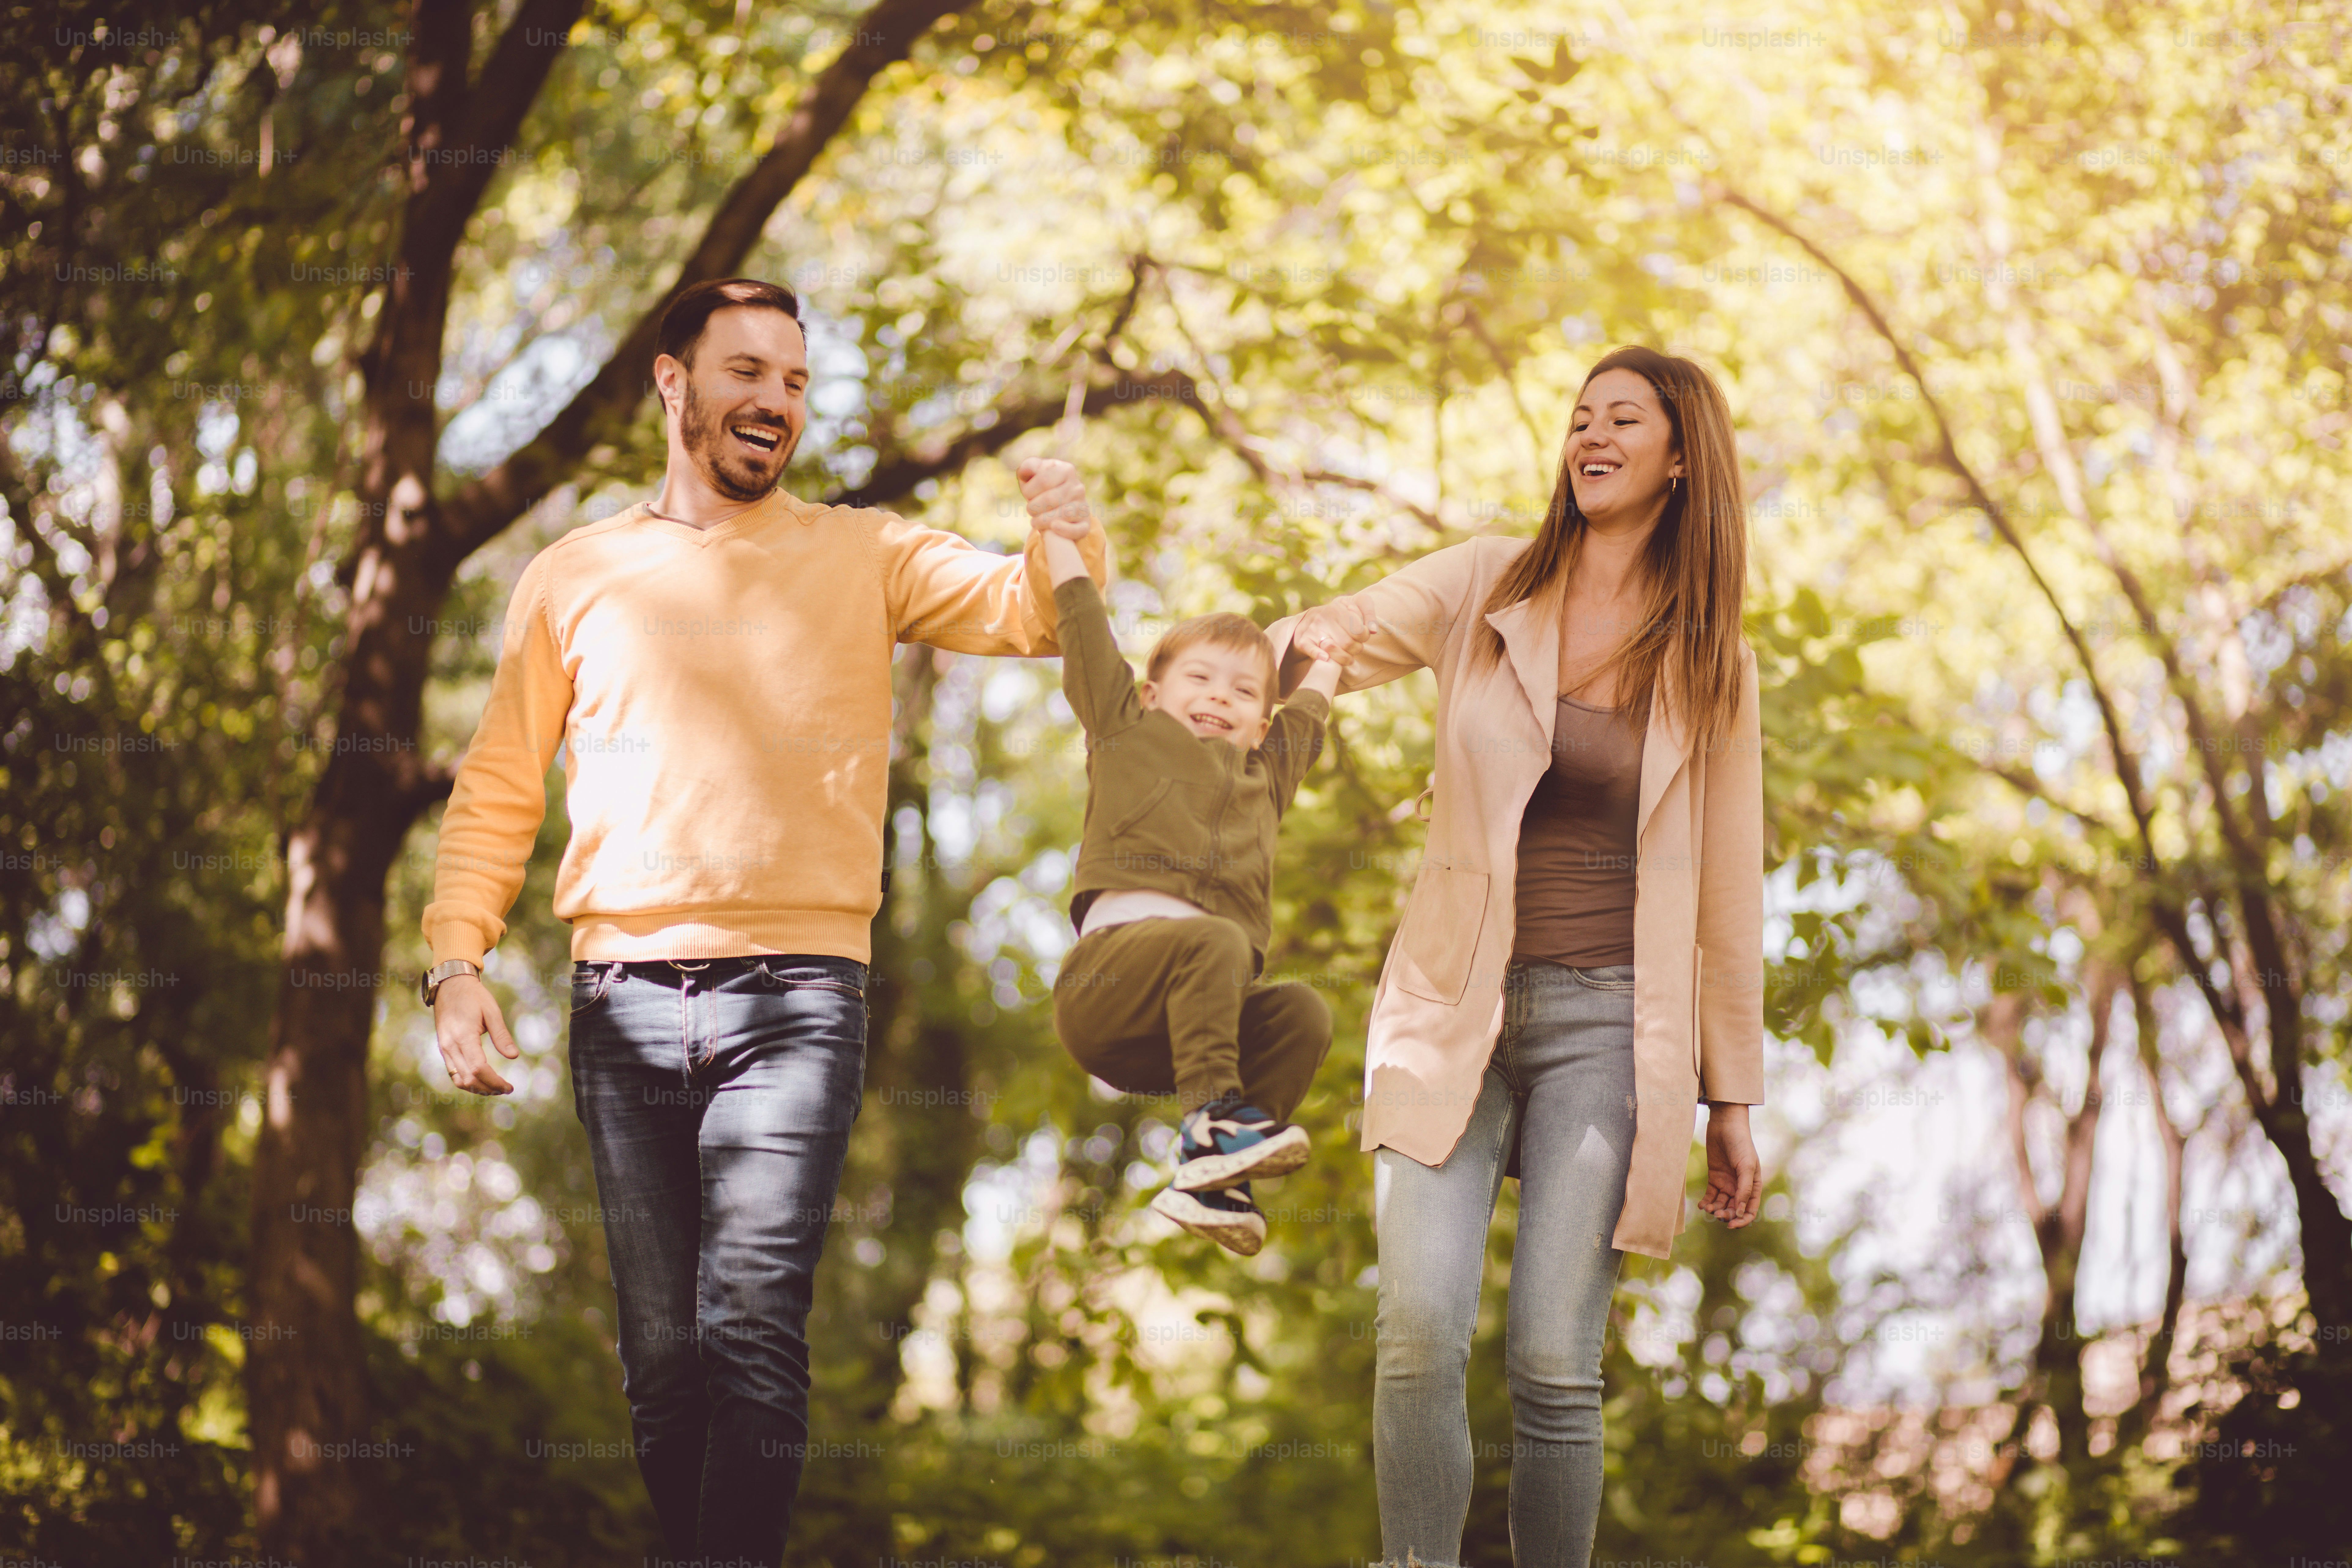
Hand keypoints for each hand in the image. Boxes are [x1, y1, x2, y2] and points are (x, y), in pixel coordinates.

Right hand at [431, 973, 518, 1095]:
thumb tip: (513, 1056)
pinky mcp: (443, 1048)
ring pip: (458, 1079)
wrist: (450, 985)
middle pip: (468, 1078)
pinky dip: (467, 1081)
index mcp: (463, 1036)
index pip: (478, 1069)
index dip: (494, 1081)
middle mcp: (450, 1046)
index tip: (509, 1086)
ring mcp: (444, 1048)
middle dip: (488, 1088)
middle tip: (506, 1089)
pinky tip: (481, 1081)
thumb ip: (501, 1035)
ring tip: (495, 1088)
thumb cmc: (474, 996)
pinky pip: (453, 1072)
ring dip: (477, 1088)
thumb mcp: (492, 1011)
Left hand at [1016, 457, 1092, 540]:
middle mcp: (1078, 486)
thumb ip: (1029, 467)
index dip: (1029, 491)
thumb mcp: (1033, 475)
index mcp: (1066, 470)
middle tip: (1031, 509)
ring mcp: (1083, 505)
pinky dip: (1064, 530)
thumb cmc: (1040, 489)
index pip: (1043, 481)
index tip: (1027, 495)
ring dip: (1042, 520)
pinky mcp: (1085, 524)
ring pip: (1063, 514)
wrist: (1056, 506)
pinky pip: (1078, 529)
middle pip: (1051, 499)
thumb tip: (1026, 469)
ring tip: (1035, 521)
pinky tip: (1053, 528)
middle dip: (1034, 507)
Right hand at [1291, 597, 1377, 667]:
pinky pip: (1310, 650)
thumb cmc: (1340, 612)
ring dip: (1344, 658)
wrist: (1312, 616)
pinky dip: (1318, 655)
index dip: (1364, 637)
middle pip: (1347, 643)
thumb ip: (1368, 613)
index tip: (1362, 637)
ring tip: (1348, 657)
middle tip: (1355, 647)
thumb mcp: (1356, 604)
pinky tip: (1326, 658)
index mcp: (1337, 609)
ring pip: (1332, 649)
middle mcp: (1323, 618)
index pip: (1358, 630)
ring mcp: (1312, 630)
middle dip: (1356, 649)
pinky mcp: (1303, 641)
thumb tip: (1373, 631)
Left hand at [1698, 1102, 1760, 1227]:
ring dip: (1715, 1209)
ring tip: (1708, 1207)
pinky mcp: (1714, 1178)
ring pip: (1721, 1204)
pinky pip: (1711, 1195)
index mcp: (1753, 1186)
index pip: (1750, 1211)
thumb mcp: (1746, 1167)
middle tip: (1716, 1213)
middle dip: (1726, 1215)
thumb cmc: (1740, 1144)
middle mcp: (1740, 1187)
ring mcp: (1727, 1183)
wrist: (1725, 1125)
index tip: (1730, 1225)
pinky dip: (1706, 1202)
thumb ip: (1744, 1190)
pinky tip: (1701, 1204)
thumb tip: (1741, 1213)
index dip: (1742, 1221)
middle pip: (1734, 1210)